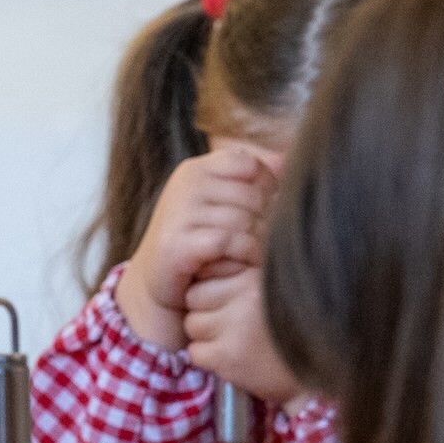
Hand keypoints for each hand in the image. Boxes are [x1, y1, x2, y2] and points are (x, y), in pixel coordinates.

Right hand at [116, 145, 279, 350]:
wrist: (158, 282)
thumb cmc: (196, 240)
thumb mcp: (220, 204)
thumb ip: (251, 180)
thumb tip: (285, 161)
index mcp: (194, 170)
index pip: (250, 165)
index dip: (265, 188)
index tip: (258, 212)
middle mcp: (184, 185)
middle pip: (253, 196)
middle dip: (264, 222)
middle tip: (257, 242)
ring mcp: (178, 213)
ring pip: (246, 221)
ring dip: (257, 244)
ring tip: (249, 255)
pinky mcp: (177, 244)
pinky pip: (230, 242)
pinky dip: (242, 256)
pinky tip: (238, 264)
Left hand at [182, 265, 300, 404]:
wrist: (322, 374)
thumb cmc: (293, 331)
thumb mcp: (274, 290)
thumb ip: (241, 279)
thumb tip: (201, 273)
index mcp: (257, 275)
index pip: (207, 274)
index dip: (214, 292)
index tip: (231, 304)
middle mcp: (247, 296)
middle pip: (194, 297)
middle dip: (207, 313)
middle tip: (233, 327)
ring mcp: (236, 326)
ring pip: (192, 324)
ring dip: (207, 337)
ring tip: (237, 343)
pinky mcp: (229, 356)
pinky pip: (196, 352)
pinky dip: (210, 359)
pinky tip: (235, 359)